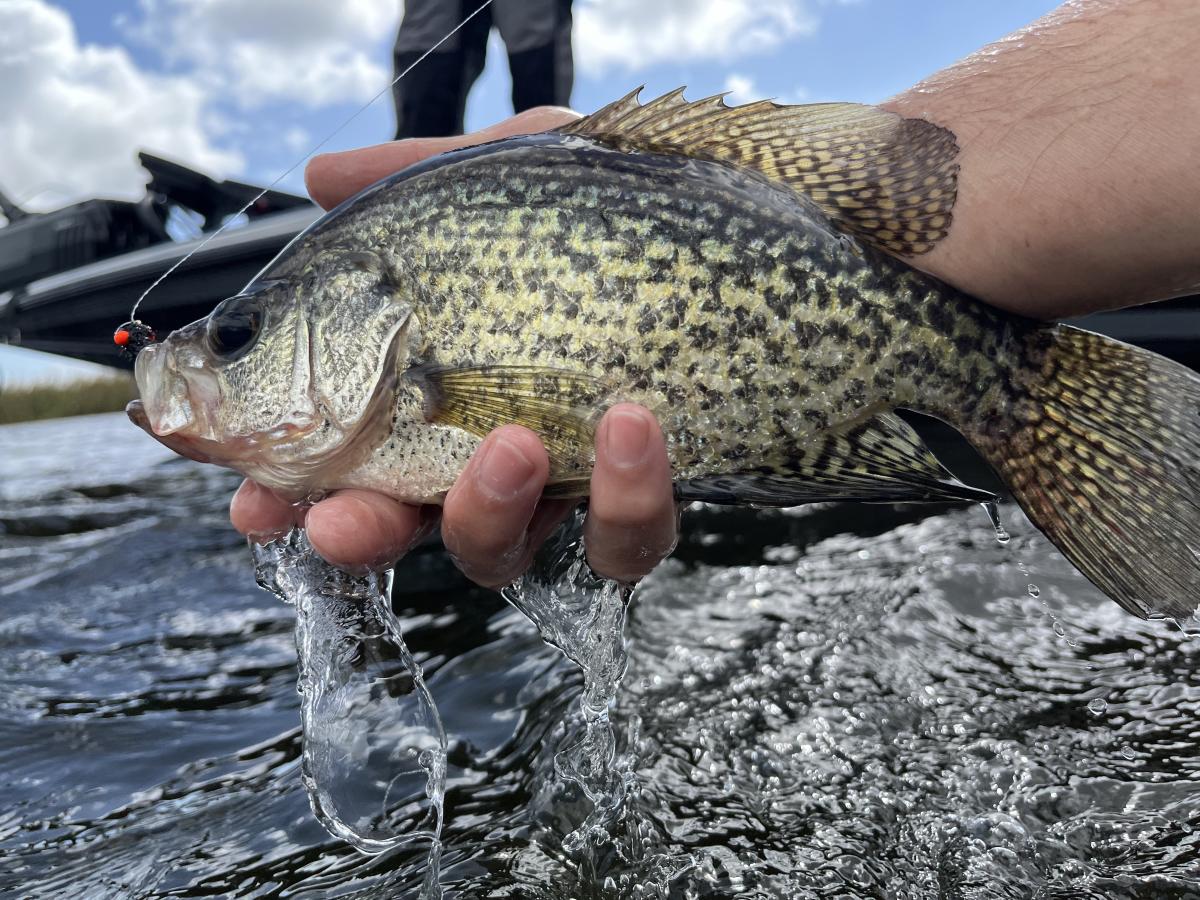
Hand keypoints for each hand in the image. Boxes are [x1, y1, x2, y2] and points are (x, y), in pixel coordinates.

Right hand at [230, 110, 677, 586]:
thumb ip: (420, 178)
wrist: (787, 229)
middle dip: (367, 532)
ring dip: (489, 511)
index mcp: (443, 383)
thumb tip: (318, 173)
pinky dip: (622, 498)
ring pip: (508, 552)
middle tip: (342, 522)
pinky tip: (631, 422)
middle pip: (412, 523)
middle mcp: (494, 443)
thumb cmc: (636, 206)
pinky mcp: (651, 501)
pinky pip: (626, 541)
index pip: (351, 448)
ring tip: (517, 443)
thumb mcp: (521, 175)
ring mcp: (571, 482)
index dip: (297, 486)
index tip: (254, 501)